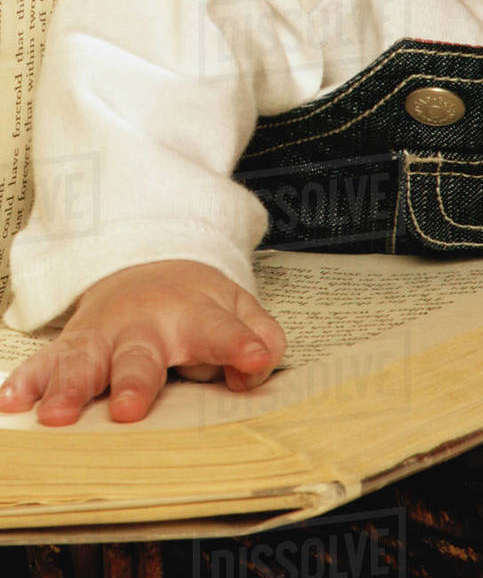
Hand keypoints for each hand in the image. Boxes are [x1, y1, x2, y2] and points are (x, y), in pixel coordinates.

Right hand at [0, 259, 286, 425]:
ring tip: (57, 415)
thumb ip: (260, 337)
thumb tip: (252, 371)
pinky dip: (29, 379)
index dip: (239, 345)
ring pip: (85, 361)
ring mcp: (104, 335)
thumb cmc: (196, 304)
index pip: (221, 331)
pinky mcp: (72, 345)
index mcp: (195, 315)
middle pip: (140, 355)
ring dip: (70, 387)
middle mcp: (146, 324)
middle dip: (134, 382)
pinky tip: (13, 400)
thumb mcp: (239, 308)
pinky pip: (46, 362)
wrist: (147, 265)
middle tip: (130, 410)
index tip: (252, 359)